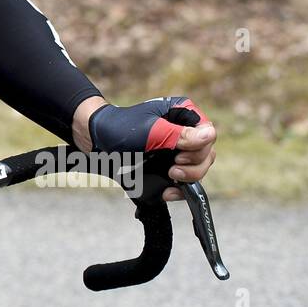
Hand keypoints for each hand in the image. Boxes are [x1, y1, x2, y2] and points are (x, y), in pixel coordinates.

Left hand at [88, 96, 216, 202]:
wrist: (97, 143)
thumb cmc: (121, 129)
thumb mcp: (151, 132)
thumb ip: (179, 135)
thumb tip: (210, 135)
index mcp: (183, 114)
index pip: (208, 133)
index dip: (199, 148)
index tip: (180, 155)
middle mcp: (184, 133)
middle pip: (207, 154)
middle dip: (193, 166)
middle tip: (173, 169)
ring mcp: (178, 152)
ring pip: (199, 170)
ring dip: (188, 178)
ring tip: (170, 176)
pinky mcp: (169, 169)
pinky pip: (185, 184)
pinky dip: (179, 191)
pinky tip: (167, 192)